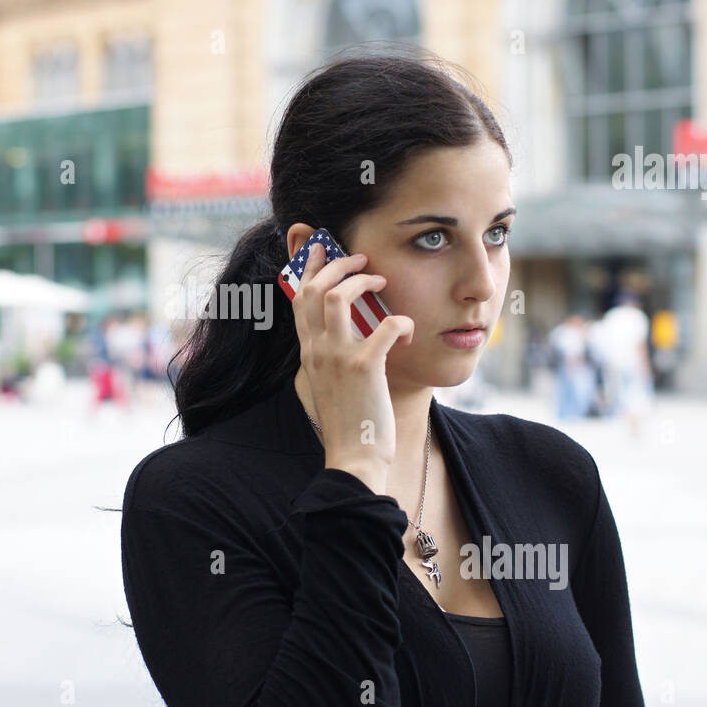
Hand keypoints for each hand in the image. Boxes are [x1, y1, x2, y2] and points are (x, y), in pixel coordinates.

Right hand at [289, 242, 414, 491]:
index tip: (320, 248)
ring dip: (361, 282)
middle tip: (360, 260)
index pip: (298, 299)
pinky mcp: (364, 368)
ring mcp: (337, 357)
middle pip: (314, 289)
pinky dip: (401, 322)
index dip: (309, 268)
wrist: (354, 458)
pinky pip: (385, 325)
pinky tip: (407, 333)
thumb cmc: (350, 423)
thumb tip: (346, 336)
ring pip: (337, 297)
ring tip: (380, 281)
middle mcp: (316, 351)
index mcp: (308, 353)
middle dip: (337, 265)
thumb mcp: (330, 384)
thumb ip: (331, 357)